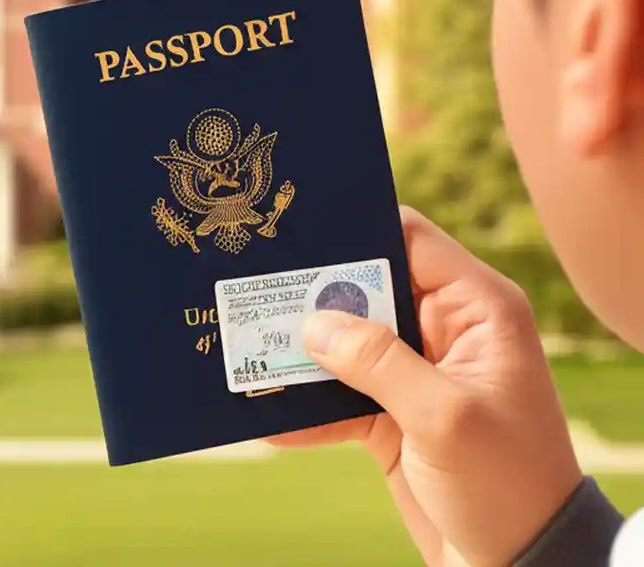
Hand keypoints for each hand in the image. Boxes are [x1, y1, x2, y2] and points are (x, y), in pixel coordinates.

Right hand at [269, 207, 582, 566]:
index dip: (355, 232)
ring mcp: (416, 372)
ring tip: (245, 349)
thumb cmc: (506, 484)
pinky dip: (304, 404)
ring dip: (300, 351)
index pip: (409, 240)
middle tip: (254, 293)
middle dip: (312, 295)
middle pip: (365, 288)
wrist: (521, 561)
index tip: (297, 237)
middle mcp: (445, 329)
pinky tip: (264, 413)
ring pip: (344, 341)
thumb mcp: (444, 417)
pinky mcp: (392, 414)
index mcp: (477, 309)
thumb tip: (314, 323)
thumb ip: (379, 362)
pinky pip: (337, 394)